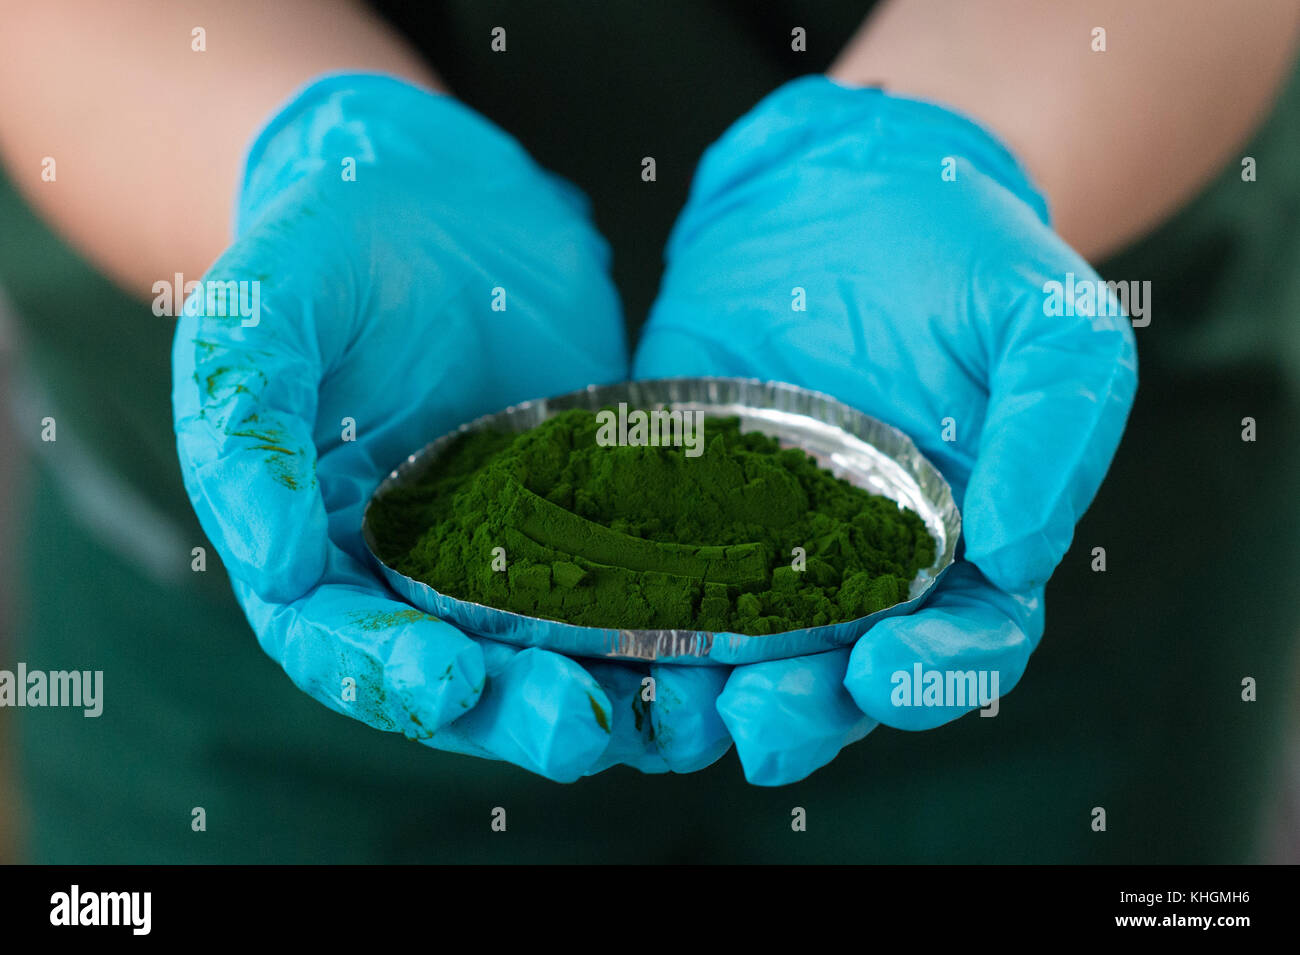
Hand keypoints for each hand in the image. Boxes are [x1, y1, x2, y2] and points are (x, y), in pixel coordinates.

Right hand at [172, 74, 664, 780]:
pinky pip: (636, 582)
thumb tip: (273, 567)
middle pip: (462, 678)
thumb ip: (243, 425)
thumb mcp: (257, 315)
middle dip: (514, 713)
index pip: (338, 645)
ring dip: (611, 695)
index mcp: (320, 548)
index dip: (383, 676)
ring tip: (666, 711)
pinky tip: (727, 637)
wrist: (432, 188)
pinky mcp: (598, 512)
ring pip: (558, 652)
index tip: (438, 680)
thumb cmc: (323, 247)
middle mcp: (418, 571)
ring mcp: (515, 547)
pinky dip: (677, 622)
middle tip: (571, 723)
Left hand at [634, 77, 1137, 783]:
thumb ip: (1057, 426)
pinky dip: (621, 613)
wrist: (843, 189)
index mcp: (964, 550)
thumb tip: (1022, 552)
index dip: (932, 674)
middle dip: (801, 712)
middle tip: (762, 716)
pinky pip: (647, 573)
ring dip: (706, 696)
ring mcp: (759, 542)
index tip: (888, 670)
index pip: (962, 646)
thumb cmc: (967, 257)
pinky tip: (590, 627)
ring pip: (736, 653)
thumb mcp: (1049, 320)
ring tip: (678, 701)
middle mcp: (859, 570)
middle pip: (835, 680)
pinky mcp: (675, 502)